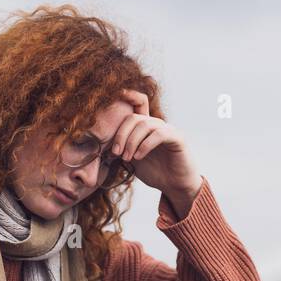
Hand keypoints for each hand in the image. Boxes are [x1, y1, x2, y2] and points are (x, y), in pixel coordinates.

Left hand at [111, 88, 201, 209]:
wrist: (175, 186)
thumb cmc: (155, 173)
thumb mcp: (133, 160)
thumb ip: (122, 149)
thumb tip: (103, 146)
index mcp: (146, 127)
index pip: (138, 104)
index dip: (129, 95)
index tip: (116, 95)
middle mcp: (156, 125)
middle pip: (134, 118)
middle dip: (121, 134)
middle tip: (116, 153)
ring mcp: (168, 130)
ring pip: (145, 125)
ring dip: (131, 142)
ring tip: (127, 158)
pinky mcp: (177, 138)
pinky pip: (158, 134)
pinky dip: (145, 145)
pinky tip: (139, 157)